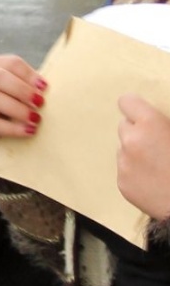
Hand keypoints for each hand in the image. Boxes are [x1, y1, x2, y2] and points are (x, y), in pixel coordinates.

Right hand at [0, 55, 45, 150]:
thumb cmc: (12, 104)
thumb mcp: (21, 91)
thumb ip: (32, 87)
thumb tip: (47, 91)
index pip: (11, 64)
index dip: (29, 75)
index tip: (44, 87)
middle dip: (22, 90)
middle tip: (40, 102)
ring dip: (18, 109)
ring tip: (35, 119)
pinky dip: (13, 128)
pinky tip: (28, 131)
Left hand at [117, 94, 169, 219]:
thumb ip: (164, 125)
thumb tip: (157, 122)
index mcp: (150, 125)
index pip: (127, 102)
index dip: (135, 107)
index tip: (142, 113)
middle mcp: (130, 142)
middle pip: (124, 126)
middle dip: (137, 130)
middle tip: (155, 141)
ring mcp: (123, 164)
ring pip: (123, 149)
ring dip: (134, 151)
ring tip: (156, 163)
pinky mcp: (121, 183)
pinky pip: (124, 169)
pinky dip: (134, 171)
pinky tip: (153, 179)